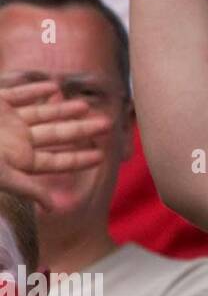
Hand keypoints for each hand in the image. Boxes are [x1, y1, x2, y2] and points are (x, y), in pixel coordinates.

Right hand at [0, 82, 111, 210]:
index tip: (103, 157)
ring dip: (62, 109)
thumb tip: (54, 208)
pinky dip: (33, 91)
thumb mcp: (1, 175)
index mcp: (16, 161)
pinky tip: (52, 87)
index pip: (55, 161)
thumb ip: (27, 188)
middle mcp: (13, 142)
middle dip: (81, 130)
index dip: (78, 159)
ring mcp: (3, 122)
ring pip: (39, 114)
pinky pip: (16, 95)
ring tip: (86, 105)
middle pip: (55, 135)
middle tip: (109, 124)